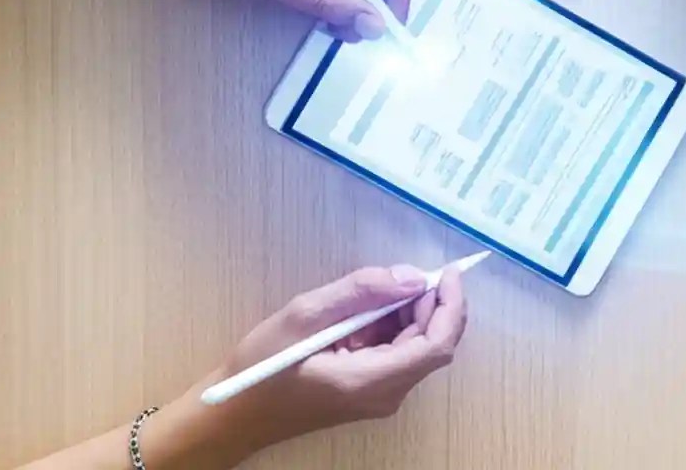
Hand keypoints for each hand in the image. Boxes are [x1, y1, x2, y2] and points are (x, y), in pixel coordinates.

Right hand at [153, 265, 467, 462]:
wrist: (234, 413)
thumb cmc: (262, 368)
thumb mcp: (304, 317)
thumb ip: (360, 293)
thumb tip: (412, 277)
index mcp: (373, 382)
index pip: (438, 344)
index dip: (451, 305)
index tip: (447, 272)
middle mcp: (387, 394)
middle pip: (433, 344)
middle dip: (430, 303)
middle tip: (402, 274)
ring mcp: (380, 395)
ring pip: (416, 346)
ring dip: (408, 312)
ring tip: (372, 293)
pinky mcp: (369, 389)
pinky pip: (397, 352)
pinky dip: (391, 325)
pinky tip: (361, 313)